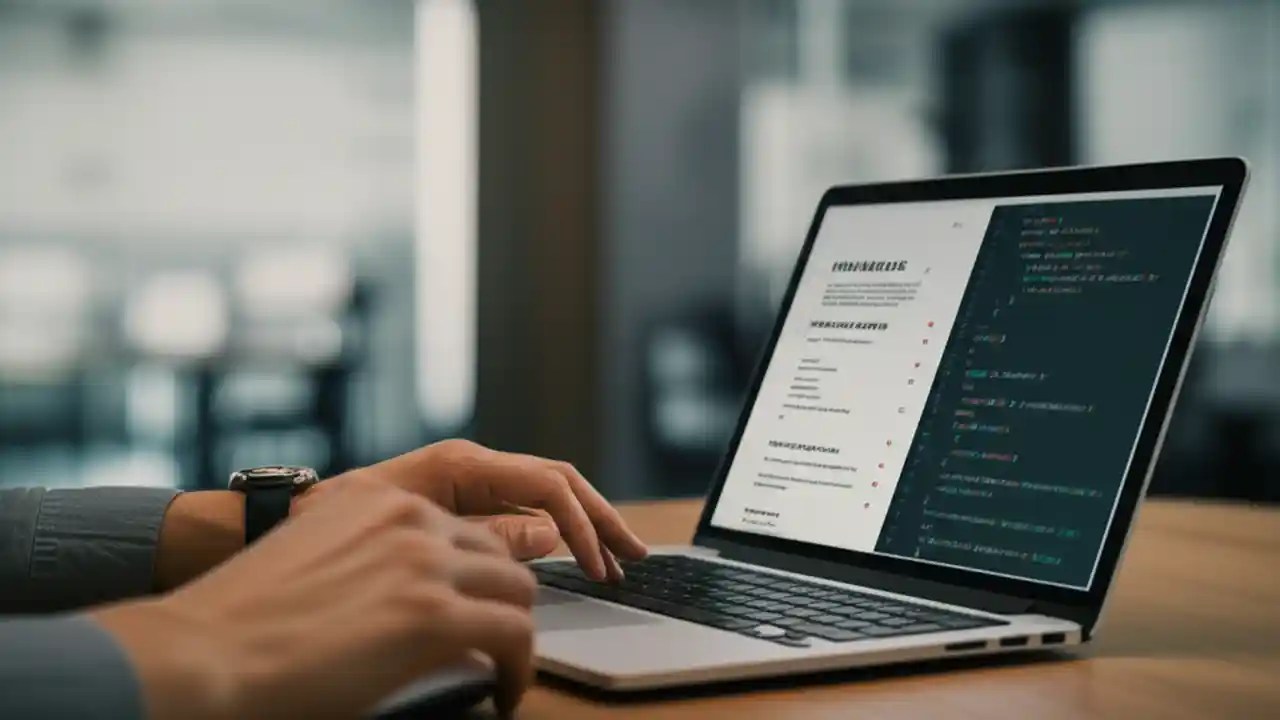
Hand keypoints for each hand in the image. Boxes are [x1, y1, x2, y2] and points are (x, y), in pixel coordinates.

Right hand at [96, 481, 535, 719]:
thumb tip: (397, 595)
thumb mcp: (313, 555)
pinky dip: (519, 670)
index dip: (473, 579)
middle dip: (502, 604)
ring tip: (501, 674)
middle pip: (498, 557)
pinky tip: (502, 696)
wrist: (202, 655)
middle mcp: (409, 516)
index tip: (472, 613)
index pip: (458, 530)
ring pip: (517, 592)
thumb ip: (364, 557)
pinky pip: (515, 637)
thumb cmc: (239, 623)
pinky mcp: (435, 615)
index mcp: (374, 497)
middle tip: (494, 647)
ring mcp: (425, 562)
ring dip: (515, 637)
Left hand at [327, 439, 647, 580]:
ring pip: (544, 496)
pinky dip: (554, 533)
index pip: (547, 485)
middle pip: (557, 484)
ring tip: (616, 559)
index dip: (583, 526)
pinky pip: (521, 512)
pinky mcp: (459, 506)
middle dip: (600, 520)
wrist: (277, 528)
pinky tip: (571, 557)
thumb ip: (485, 537)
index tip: (600, 568)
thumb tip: (551, 535)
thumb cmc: (333, 532)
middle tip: (635, 558)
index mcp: (460, 464)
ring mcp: (466, 485)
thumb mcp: (411, 538)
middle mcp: (469, 467)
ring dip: (584, 527)